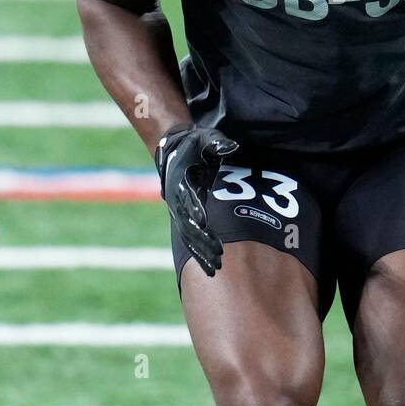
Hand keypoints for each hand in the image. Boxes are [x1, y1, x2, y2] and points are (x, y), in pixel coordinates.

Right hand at [154, 123, 238, 276]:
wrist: (174, 149)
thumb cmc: (194, 144)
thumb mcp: (205, 138)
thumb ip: (216, 143)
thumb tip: (230, 147)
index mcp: (183, 181)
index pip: (189, 198)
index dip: (195, 210)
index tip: (204, 222)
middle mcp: (179, 200)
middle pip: (189, 223)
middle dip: (202, 239)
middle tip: (217, 255)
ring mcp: (181, 211)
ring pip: (189, 236)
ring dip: (201, 251)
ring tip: (215, 267)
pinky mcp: (185, 217)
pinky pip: (191, 238)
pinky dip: (200, 253)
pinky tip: (211, 267)